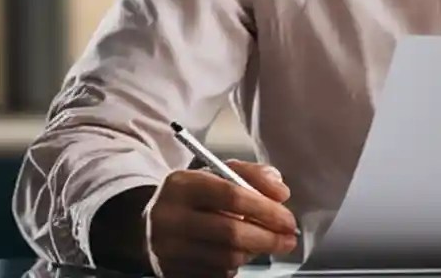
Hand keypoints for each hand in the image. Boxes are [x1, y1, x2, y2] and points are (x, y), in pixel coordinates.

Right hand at [149, 159, 299, 277]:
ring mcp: (168, 249)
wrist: (152, 224)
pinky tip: (238, 253)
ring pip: (227, 258)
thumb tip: (280, 193)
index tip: (288, 219)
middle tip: (288, 239)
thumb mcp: (217, 173)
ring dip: (254, 252)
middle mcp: (170, 217)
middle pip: (231, 233)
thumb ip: (252, 175)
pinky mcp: (171, 272)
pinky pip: (217, 274)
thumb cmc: (194, 196)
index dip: (266, 209)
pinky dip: (235, 266)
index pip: (232, 196)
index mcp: (182, 184)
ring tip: (264, 243)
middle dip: (268, 238)